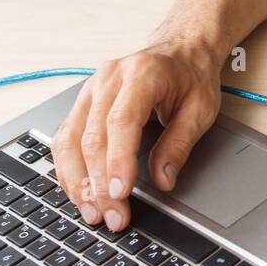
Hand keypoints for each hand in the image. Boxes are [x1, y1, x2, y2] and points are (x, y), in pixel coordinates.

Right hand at [51, 37, 222, 232]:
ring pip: (69, 141)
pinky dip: (69, 169)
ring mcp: (90, 89)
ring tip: (92, 213)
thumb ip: (180, 145)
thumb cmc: (191, 76)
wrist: (180, 48)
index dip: (118, 162)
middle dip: (99, 184)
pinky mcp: (82, 102)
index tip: (121, 194)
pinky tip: (79, 192)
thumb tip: (162, 180)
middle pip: (91, 138)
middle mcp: (108, 79)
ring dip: (78, 182)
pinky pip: (65, 138)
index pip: (121, 123)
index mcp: (142, 74)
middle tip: (113, 217)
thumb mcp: (201, 109)